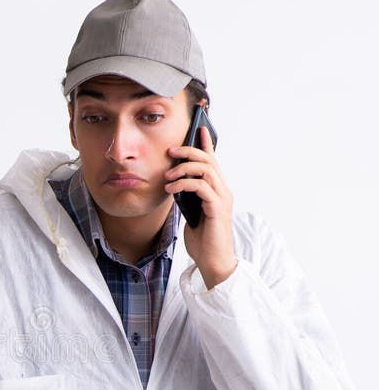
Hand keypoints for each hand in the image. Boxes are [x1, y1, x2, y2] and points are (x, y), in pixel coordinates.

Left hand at [164, 125, 237, 288]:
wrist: (213, 262)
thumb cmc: (202, 240)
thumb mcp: (190, 213)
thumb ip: (187, 197)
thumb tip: (174, 183)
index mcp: (217, 190)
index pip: (212, 161)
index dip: (206, 143)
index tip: (198, 128)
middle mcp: (223, 190)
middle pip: (208, 160)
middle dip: (188, 151)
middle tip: (169, 152)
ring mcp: (221, 198)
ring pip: (206, 170)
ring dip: (183, 169)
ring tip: (167, 177)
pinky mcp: (217, 208)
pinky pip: (201, 186)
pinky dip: (184, 184)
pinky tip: (170, 191)